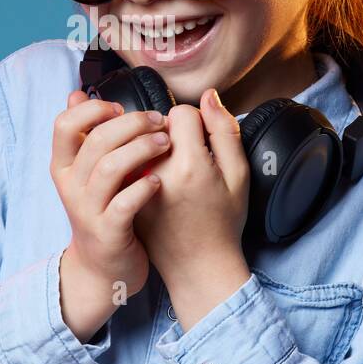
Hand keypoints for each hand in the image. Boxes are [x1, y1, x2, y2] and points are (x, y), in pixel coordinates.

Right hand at [51, 91, 171, 341]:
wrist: (103, 268)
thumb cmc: (103, 210)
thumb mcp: (86, 173)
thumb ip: (84, 135)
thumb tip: (77, 93)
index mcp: (63, 166)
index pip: (63, 124)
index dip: (93, 109)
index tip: (120, 108)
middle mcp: (70, 186)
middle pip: (95, 141)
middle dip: (131, 124)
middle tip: (159, 121)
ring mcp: (87, 210)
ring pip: (109, 168)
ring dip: (141, 149)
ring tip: (165, 143)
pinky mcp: (108, 232)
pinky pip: (124, 204)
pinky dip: (143, 188)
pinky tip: (160, 181)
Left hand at [133, 88, 251, 329]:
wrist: (199, 267)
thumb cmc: (223, 222)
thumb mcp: (238, 176)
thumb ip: (224, 131)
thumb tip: (208, 96)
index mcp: (190, 164)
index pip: (180, 113)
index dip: (194, 122)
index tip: (201, 140)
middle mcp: (159, 172)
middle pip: (153, 125)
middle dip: (168, 132)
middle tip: (184, 155)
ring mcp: (136, 185)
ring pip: (135, 142)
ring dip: (148, 146)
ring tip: (167, 167)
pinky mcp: (124, 196)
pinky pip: (124, 163)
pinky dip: (135, 163)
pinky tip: (151, 179)